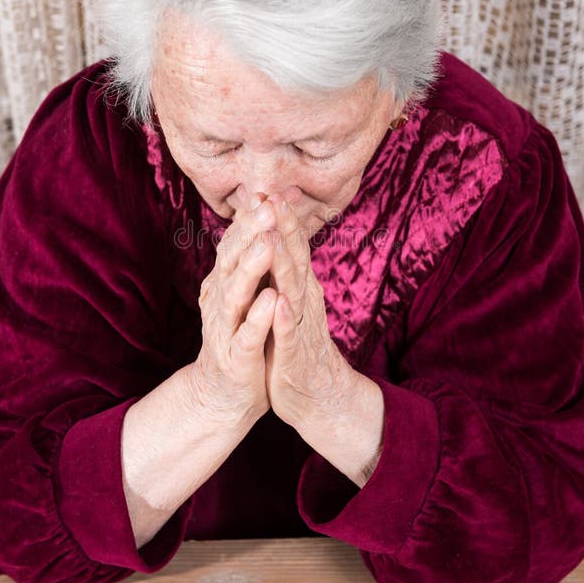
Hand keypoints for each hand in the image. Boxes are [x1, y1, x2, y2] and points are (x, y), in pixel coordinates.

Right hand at [191, 193, 278, 423]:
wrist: (223, 393)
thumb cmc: (240, 336)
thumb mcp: (242, 292)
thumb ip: (247, 254)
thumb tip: (257, 209)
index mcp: (225, 282)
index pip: (235, 244)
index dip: (249, 219)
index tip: (266, 192)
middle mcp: (220, 299)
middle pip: (233, 260)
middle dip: (250, 234)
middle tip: (266, 207)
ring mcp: (226, 328)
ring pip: (237, 293)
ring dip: (251, 268)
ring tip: (267, 245)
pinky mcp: (236, 356)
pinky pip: (247, 334)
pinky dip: (259, 317)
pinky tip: (273, 300)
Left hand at [262, 192, 357, 430]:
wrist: (315, 394)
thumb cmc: (295, 345)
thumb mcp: (290, 301)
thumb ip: (286, 269)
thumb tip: (277, 233)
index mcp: (299, 286)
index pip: (291, 246)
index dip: (280, 218)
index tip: (267, 189)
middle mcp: (303, 299)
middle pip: (296, 259)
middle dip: (285, 229)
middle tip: (274, 199)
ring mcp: (300, 325)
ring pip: (293, 291)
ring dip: (284, 266)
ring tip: (274, 241)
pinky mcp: (294, 353)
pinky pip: (288, 333)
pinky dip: (284, 317)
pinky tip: (278, 302)